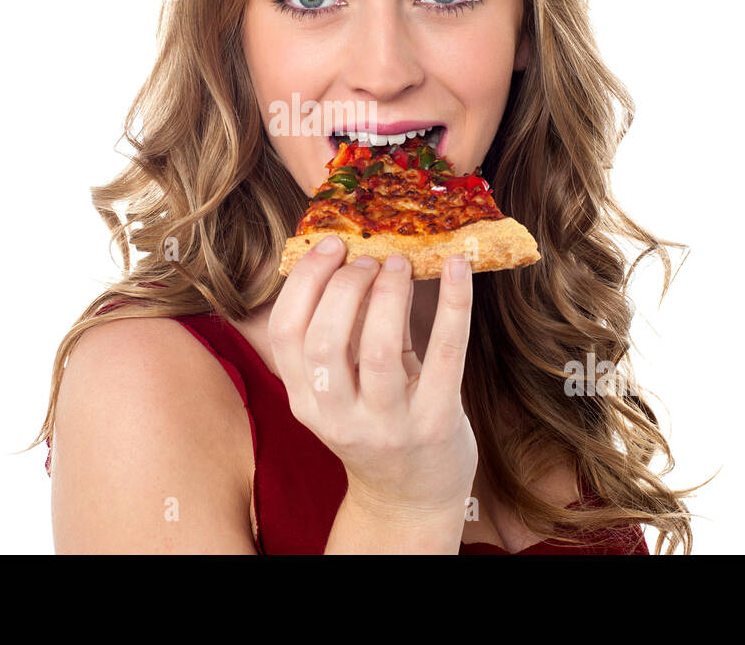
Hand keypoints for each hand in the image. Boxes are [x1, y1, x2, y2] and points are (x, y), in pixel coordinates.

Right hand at [267, 236, 478, 517]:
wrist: (411, 498)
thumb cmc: (376, 425)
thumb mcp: (343, 388)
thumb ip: (343, 333)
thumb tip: (355, 254)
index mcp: (306, 401)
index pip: (286, 333)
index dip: (306, 281)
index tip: (332, 246)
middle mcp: (338, 417)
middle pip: (325, 339)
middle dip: (346, 284)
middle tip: (371, 258)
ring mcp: (387, 425)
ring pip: (379, 350)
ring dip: (390, 293)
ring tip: (401, 263)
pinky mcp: (436, 424)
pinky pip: (445, 355)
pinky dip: (453, 305)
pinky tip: (457, 268)